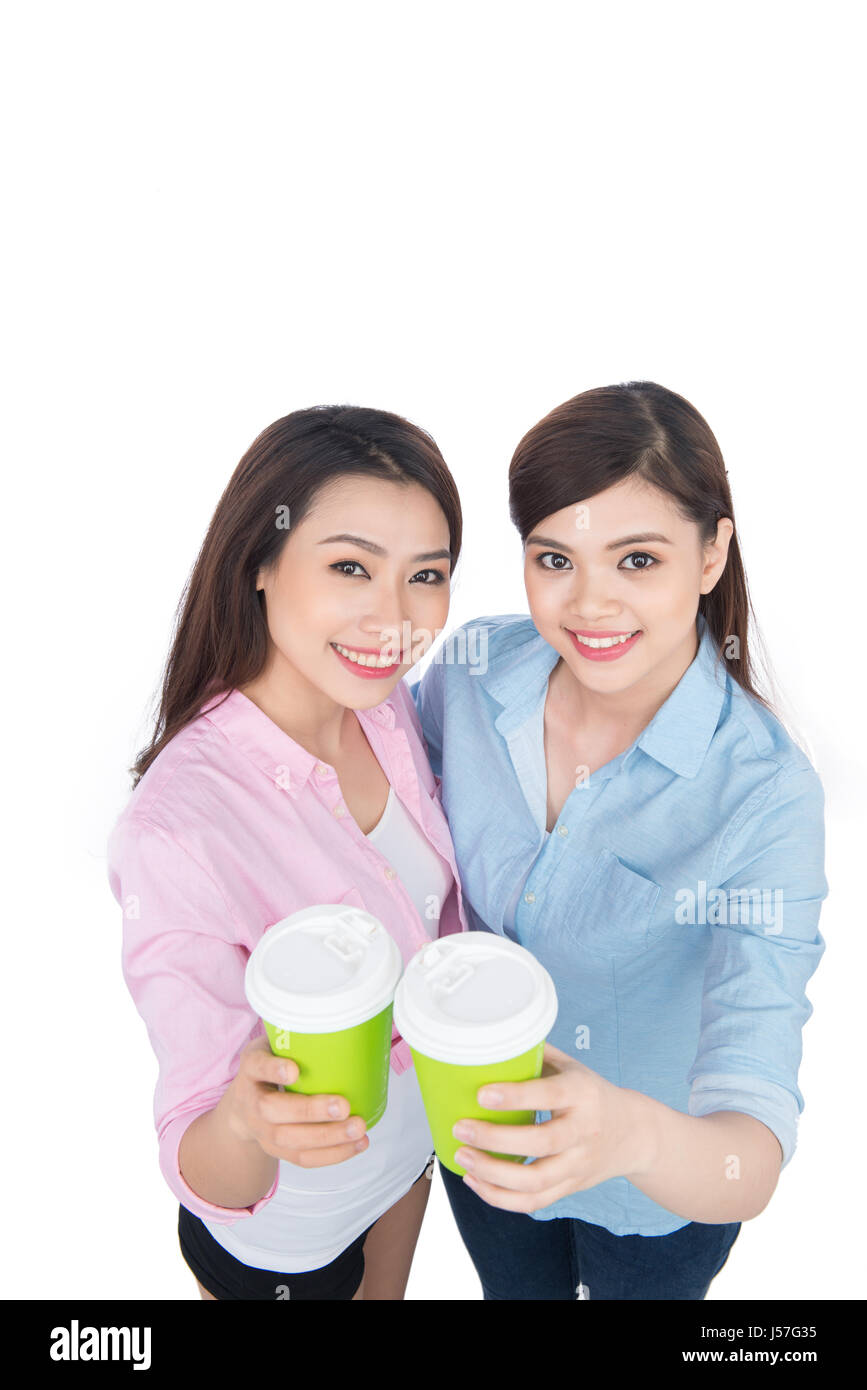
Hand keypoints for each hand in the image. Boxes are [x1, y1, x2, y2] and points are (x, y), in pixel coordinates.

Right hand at [222, 1035, 369, 1166]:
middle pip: (273, 1111)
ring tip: (359, 1129)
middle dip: (311, 1111)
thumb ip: (297, 1039)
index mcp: (251, 1069)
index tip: (294, 1069)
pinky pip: (303, 1159)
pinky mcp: (277, 1151)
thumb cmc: (269, 1068)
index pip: (256, 1066)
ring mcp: (262, 1131)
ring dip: (328, 1138)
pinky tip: (358, 1144)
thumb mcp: (273, 1046)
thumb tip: (349, 1026)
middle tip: (344, 1105)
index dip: (273, 1069)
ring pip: (291, 1141)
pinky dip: (334, 1154)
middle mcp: (251, 1102)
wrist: (242, 1107)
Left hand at [450, 1042, 655, 1212]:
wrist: (634, 1133)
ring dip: (493, 1174)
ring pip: (536, 1181)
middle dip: (495, 1139)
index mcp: (582, 1093)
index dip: (515, 1097)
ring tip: (463, 1157)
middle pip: (542, 1143)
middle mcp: (584, 1131)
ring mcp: (578, 1163)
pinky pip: (535, 1201)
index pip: (549, 1095)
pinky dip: (501, 1197)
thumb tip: (490, 1038)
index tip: (481, 1094)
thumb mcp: (572, 1067)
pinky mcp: (571, 1187)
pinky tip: (476, 1181)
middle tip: (461, 1128)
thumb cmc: (591, 1092)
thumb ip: (535, 1054)